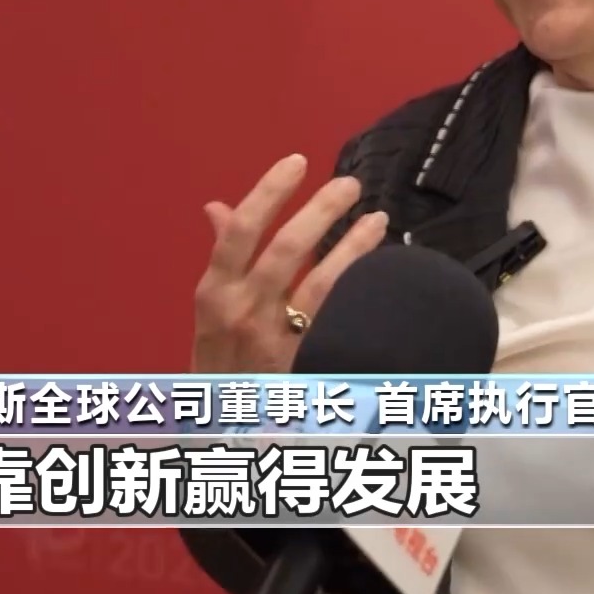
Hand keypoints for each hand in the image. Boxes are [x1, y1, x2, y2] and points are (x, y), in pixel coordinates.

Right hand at [190, 154, 388, 374]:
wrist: (228, 430)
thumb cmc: (219, 365)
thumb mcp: (210, 312)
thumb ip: (221, 259)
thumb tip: (217, 207)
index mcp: (213, 293)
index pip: (240, 231)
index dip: (269, 192)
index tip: (297, 162)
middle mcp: (241, 312)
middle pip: (286, 249)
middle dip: (321, 211)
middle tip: (350, 185)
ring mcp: (275, 340)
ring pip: (322, 282)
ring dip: (354, 245)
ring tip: (378, 218)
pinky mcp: (307, 363)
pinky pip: (340, 316)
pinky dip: (360, 288)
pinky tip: (384, 271)